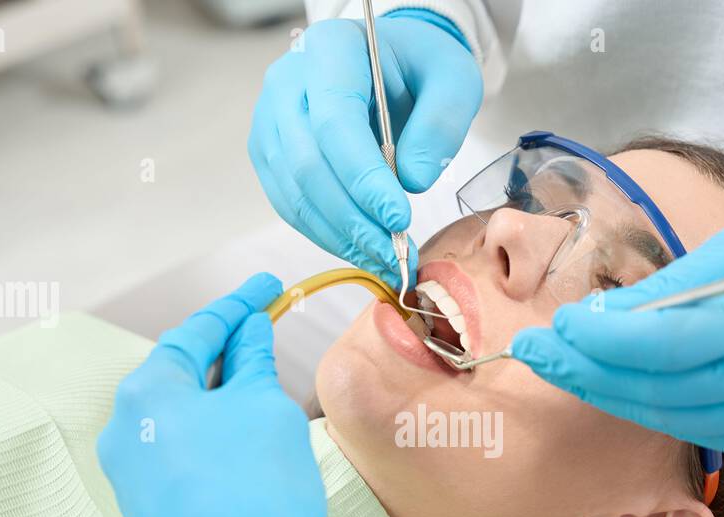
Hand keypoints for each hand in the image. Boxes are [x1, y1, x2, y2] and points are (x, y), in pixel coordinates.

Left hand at [97, 273, 372, 516]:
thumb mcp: (267, 411)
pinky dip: (214, 438)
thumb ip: (255, 363)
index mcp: (144, 395)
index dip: (239, 306)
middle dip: (226, 354)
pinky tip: (248, 442)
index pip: (196, 333)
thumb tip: (251, 334)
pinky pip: (181, 456)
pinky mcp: (148, 512)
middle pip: (181, 375)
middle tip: (267, 331)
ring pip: (181, 419)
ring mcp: (130, 477)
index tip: (267, 287)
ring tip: (266, 390)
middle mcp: (123, 432)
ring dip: (223, 400)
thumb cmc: (257, 492)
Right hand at [249, 13, 481, 285]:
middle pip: (308, 163)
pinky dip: (326, 234)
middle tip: (395, 254)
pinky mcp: (270, 154)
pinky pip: (290, 204)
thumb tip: (412, 181)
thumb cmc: (421, 68)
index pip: (335, 122)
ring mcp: (271, 120)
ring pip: (295, 191)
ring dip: (340, 235)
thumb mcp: (453, 81)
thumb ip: (441, 124)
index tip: (399, 218)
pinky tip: (361, 249)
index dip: (363, 177)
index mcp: (331, 50)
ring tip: (384, 260)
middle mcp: (288, 82)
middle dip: (353, 218)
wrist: (391, 65)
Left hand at [511, 202, 723, 456]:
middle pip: (661, 388)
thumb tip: (595, 321)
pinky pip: (701, 427)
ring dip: (610, 392)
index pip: (666, 342)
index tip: (555, 326)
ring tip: (563, 365)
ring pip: (673, 416)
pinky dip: (654, 406)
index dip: (601, 339)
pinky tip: (616, 384)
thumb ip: (668, 292)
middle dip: (587, 371)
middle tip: (533, 352)